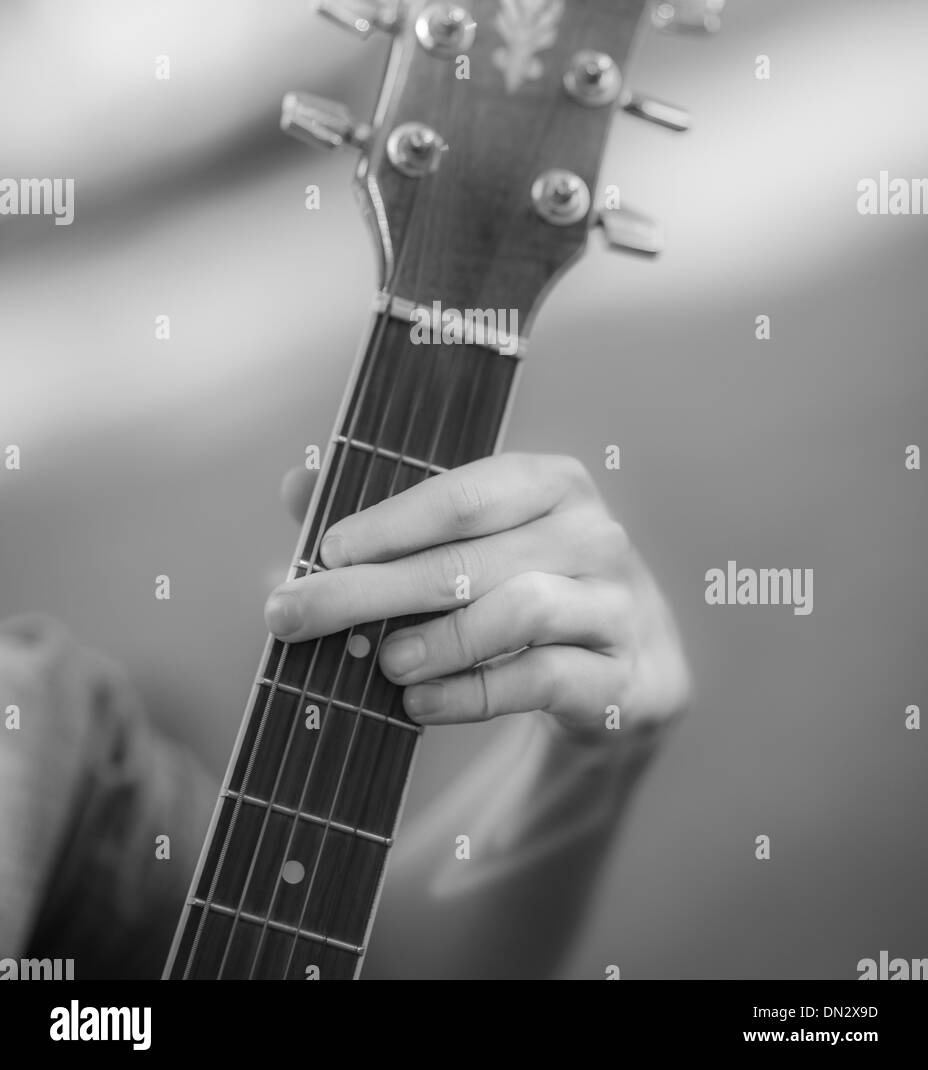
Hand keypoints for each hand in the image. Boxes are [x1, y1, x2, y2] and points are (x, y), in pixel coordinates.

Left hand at [267, 454, 689, 742]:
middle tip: (295, 616)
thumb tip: (296, 486)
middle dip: (373, 589)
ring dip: (436, 639)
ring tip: (381, 663)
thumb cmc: (523, 589)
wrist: (626, 669)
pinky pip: (541, 678)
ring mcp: (618, 605)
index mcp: (553, 484)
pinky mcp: (626, 676)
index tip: (324, 551)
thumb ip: (386, 521)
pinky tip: (418, 703)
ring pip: (519, 611)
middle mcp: (593, 534)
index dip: (390, 522)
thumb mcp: (469, 547)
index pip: (465, 495)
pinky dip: (470, 694)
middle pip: (472, 558)